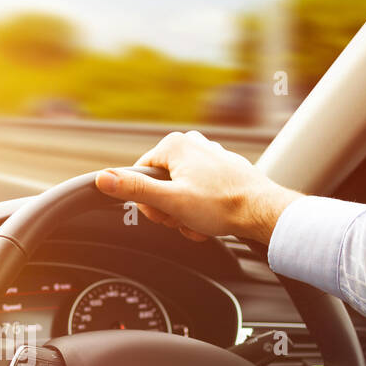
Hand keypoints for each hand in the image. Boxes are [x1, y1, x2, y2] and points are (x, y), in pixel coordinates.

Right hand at [95, 130, 301, 245]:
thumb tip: (103, 179)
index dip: (147, 202)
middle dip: (168, 209)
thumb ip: (134, 190)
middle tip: (183, 219)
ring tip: (199, 221)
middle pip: (159, 184)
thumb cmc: (222, 205)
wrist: (262, 211)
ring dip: (184, 213)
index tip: (164, 213)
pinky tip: (209, 219)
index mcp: (175, 145)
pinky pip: (198, 191)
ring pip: (179, 191)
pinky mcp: (221, 169)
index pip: (139, 175)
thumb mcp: (170, 201)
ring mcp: (208, 155)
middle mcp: (191, 144)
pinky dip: (200, 208)